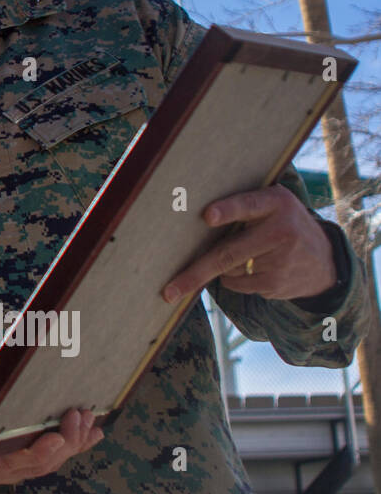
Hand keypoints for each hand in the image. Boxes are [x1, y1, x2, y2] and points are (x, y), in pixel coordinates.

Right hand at [0, 389, 103, 486]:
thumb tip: (0, 376)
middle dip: (66, 439)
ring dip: (75, 441)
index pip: (18, 461)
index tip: (55, 437)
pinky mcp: (25, 463)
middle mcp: (4, 470)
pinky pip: (54, 458)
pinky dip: (75, 445)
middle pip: (44, 462)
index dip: (40, 451)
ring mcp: (17, 469)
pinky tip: (93, 433)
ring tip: (89, 419)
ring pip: (53, 461)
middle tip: (78, 415)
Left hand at [161, 184, 335, 303]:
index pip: (248, 205)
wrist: (325, 260)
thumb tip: (194, 216)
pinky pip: (237, 284)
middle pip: (227, 253)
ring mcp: (280, 260)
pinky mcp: (276, 283)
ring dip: (223, 267)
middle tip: (168, 290)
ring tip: (248, 254)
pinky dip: (235, 279)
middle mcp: (280, 231)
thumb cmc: (282, 224)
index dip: (228, 210)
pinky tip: (256, 267)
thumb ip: (245, 205)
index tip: (207, 215)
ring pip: (228, 269)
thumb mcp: (273, 205)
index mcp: (275, 203)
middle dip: (195, 273)